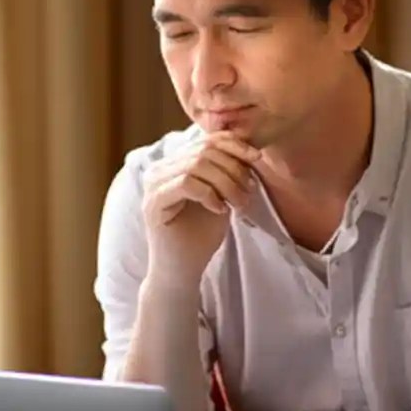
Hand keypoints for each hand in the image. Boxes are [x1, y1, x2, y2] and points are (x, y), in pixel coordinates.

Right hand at [141, 131, 260, 287]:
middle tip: (249, 191)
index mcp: (175, 162)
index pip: (207, 140)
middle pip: (204, 150)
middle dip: (234, 168)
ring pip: (197, 165)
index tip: (257, 159)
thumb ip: (228, 172)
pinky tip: (221, 210)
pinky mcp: (153, 202)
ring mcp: (153, 184)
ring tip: (239, 204)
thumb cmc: (202, 234)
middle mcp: (160, 168)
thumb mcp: (222, 195)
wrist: (183, 270)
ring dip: (227, 184)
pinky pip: (187, 183)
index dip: (235, 145)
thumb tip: (250, 150)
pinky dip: (210, 194)